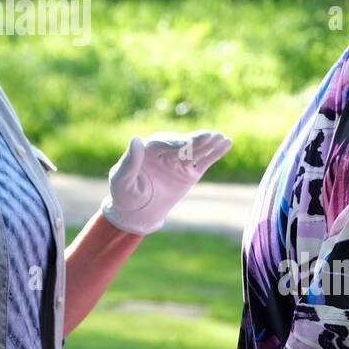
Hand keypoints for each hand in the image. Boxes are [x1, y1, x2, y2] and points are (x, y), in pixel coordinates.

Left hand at [100, 130, 231, 233]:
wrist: (135, 211)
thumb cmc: (124, 193)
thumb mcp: (122, 179)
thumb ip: (129, 161)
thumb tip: (136, 139)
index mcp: (147, 149)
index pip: (163, 142)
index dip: (174, 143)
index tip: (185, 144)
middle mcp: (165, 151)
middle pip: (182, 144)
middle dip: (195, 141)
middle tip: (209, 136)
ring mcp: (179, 161)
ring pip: (195, 151)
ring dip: (208, 144)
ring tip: (221, 138)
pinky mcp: (190, 172)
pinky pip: (204, 161)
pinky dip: (215, 153)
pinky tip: (226, 143)